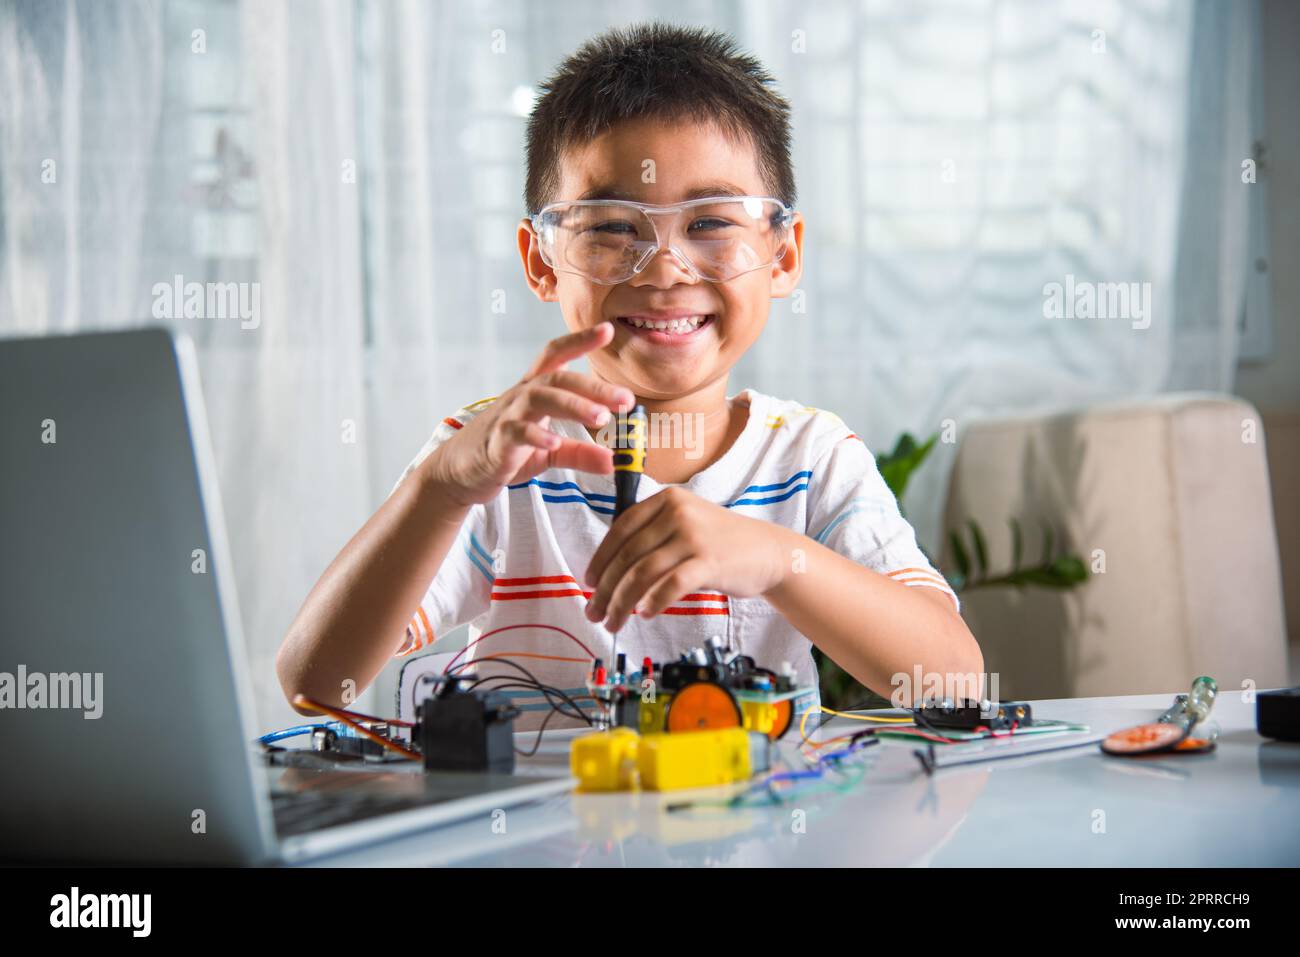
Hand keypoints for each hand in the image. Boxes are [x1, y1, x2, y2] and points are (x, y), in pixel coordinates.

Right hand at [424, 322, 634, 506]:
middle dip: (593, 386)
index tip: (607, 330)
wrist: (458, 473)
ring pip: (540, 398)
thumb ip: (578, 452)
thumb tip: (613, 461)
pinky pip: (516, 431)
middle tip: (627, 399)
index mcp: (534, 392)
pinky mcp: (496, 442)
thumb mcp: (547, 452)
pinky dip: (537, 435)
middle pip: (557, 378)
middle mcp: (521, 397)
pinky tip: (555, 441)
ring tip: (601, 417)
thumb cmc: (504, 452)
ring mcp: (507, 417)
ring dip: (573, 405)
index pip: (556, 357)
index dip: (579, 341)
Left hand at [582, 486, 792, 631]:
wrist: (768, 552)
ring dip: (622, 603)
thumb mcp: (684, 526)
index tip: (589, 583)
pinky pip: (671, 585)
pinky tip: (645, 614)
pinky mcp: (710, 561)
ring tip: (613, 621)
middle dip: (606, 589)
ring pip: (643, 573)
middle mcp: (678, 512)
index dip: (601, 558)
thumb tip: (610, 574)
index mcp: (667, 500)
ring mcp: (694, 536)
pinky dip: (653, 602)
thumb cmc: (721, 543)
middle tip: (594, 612)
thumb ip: (652, 539)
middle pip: (628, 555)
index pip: (621, 529)